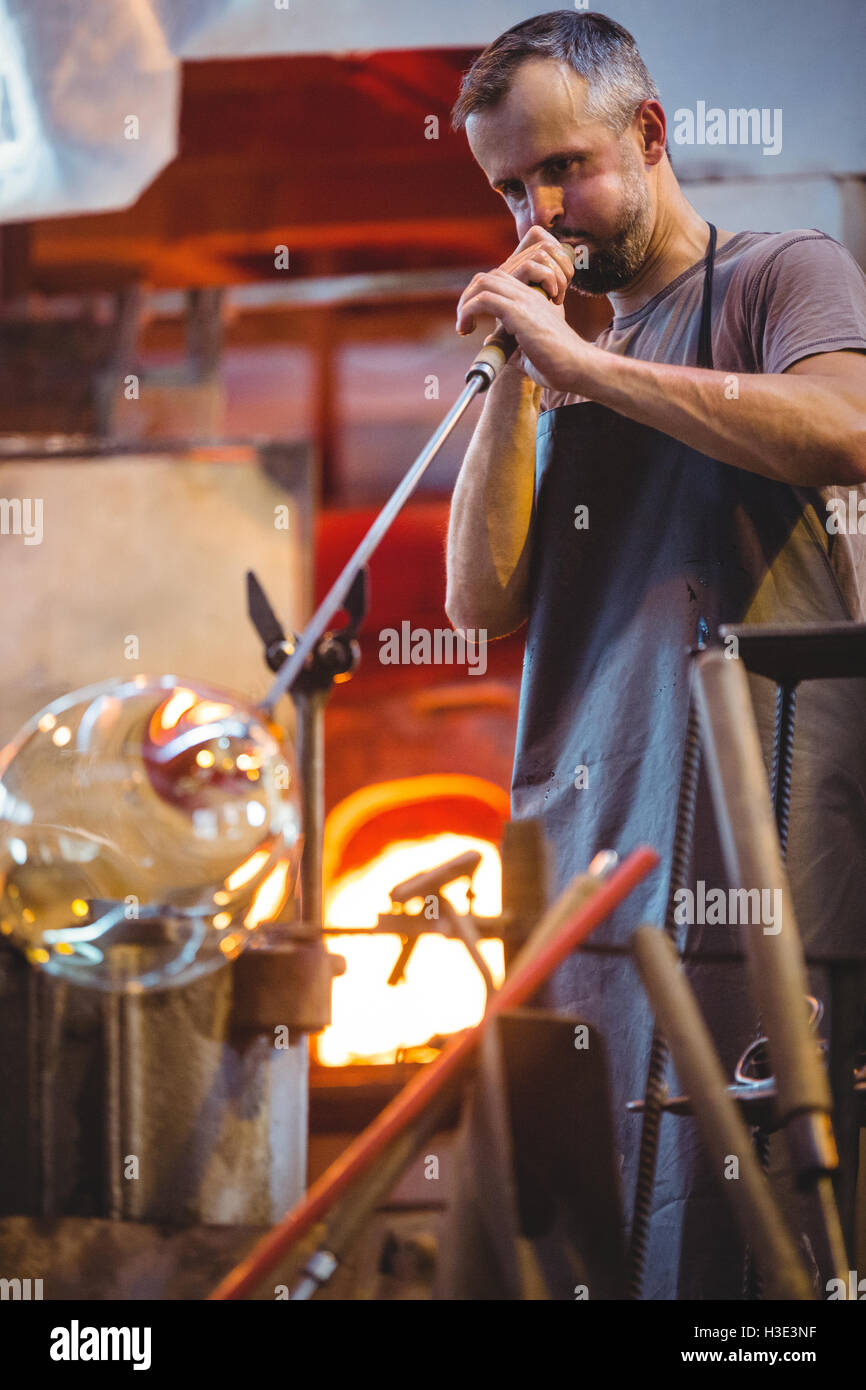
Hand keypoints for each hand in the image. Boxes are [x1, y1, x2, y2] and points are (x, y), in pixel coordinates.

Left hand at [456, 227, 588, 392]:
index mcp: (533, 301)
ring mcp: (525, 301)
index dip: (480, 297)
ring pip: (484, 282)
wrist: (579, 368)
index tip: (471, 324)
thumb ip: (511, 344)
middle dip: (469, 296)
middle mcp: (529, 295)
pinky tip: (465, 329)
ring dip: (466, 302)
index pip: (500, 282)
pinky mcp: (520, 312)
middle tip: (463, 323)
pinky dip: (468, 310)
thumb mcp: (530, 351)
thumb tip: (490, 344)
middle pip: (489, 277)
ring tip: (463, 326)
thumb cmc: (559, 366)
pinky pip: (485, 299)